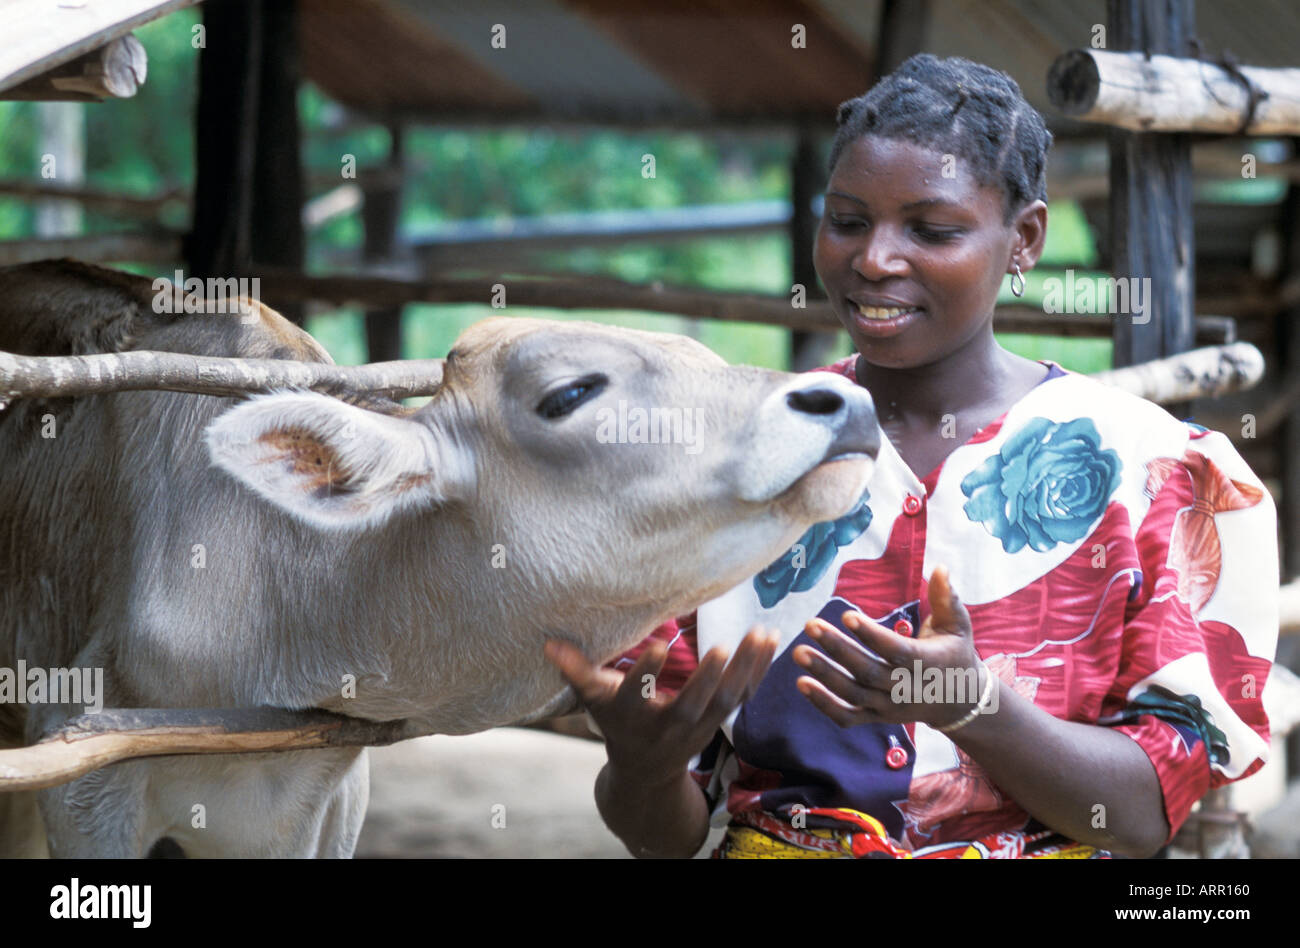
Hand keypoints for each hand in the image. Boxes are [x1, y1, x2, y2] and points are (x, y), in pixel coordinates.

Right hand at [543, 627, 778, 785]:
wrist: (648, 770)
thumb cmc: (618, 725)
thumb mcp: (595, 702)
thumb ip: (577, 671)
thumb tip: (548, 642)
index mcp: (634, 717)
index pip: (637, 696)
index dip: (645, 674)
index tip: (656, 646)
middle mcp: (669, 724)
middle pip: (692, 703)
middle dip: (708, 677)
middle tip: (722, 645)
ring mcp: (699, 725)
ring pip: (727, 700)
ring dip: (746, 667)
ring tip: (761, 632)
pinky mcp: (719, 719)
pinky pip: (745, 694)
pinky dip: (760, 669)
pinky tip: (772, 639)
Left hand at [792, 564, 985, 728]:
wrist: (959, 701)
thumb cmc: (955, 653)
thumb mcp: (958, 625)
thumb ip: (946, 599)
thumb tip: (941, 567)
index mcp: (928, 664)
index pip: (896, 651)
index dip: (871, 635)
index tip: (846, 615)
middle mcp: (907, 690)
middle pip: (868, 672)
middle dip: (838, 649)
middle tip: (810, 625)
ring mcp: (890, 707)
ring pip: (854, 694)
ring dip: (824, 674)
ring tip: (798, 652)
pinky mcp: (876, 718)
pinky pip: (848, 717)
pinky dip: (824, 704)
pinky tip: (801, 683)